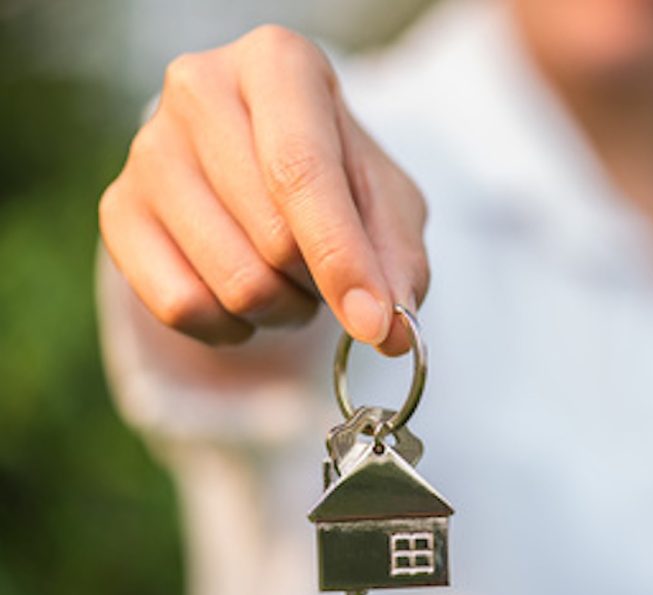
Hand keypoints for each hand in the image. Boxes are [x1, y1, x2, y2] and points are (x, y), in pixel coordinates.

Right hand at [99, 25, 427, 354]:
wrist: (263, 163)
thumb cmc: (337, 174)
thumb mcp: (386, 201)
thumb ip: (397, 262)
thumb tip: (393, 334)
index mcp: (276, 64)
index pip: (302, 172)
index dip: (341, 257)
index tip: (375, 323)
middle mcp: (199, 89)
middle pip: (273, 238)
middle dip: (320, 284)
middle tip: (328, 273)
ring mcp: (148, 149)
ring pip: (232, 282)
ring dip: (282, 309)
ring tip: (291, 280)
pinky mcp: (117, 209)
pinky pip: (180, 306)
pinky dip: (231, 327)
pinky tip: (244, 302)